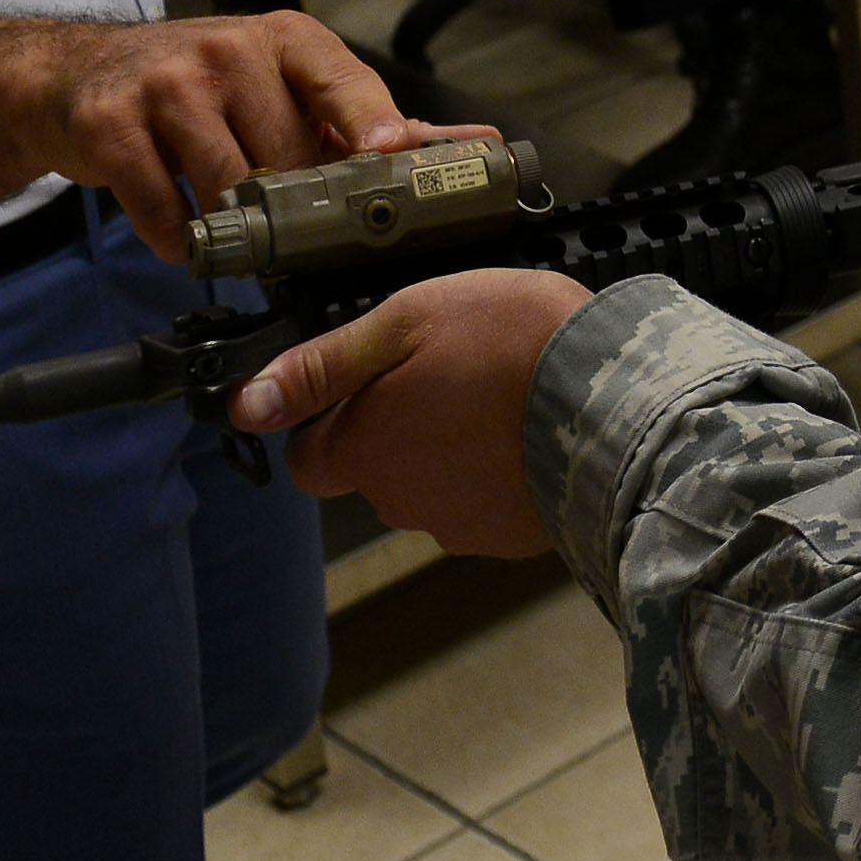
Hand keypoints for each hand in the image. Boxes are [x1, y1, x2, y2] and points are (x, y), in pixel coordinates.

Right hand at [1, 14, 427, 262]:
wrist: (77, 75)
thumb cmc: (198, 85)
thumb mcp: (279, 82)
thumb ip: (363, 119)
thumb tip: (471, 147)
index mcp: (283, 40)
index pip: (340, 78)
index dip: (371, 121)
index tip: (392, 155)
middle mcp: (226, 53)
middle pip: (287, 156)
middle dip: (294, 205)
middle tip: (292, 230)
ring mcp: (165, 87)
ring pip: (227, 189)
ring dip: (236, 232)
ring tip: (234, 232)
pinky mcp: (111, 128)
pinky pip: (165, 212)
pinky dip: (179, 240)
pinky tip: (184, 232)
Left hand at [230, 268, 588, 557]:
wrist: (614, 395)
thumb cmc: (509, 343)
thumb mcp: (406, 322)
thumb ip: (321, 367)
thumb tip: (246, 403)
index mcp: (362, 449)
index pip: (306, 457)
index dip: (328, 419)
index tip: (376, 383)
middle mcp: (397, 501)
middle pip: (371, 471)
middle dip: (396, 433)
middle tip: (450, 377)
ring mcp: (455, 526)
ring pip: (429, 489)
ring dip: (448, 454)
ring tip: (498, 402)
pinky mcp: (509, 537)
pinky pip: (484, 505)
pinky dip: (495, 476)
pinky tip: (525, 435)